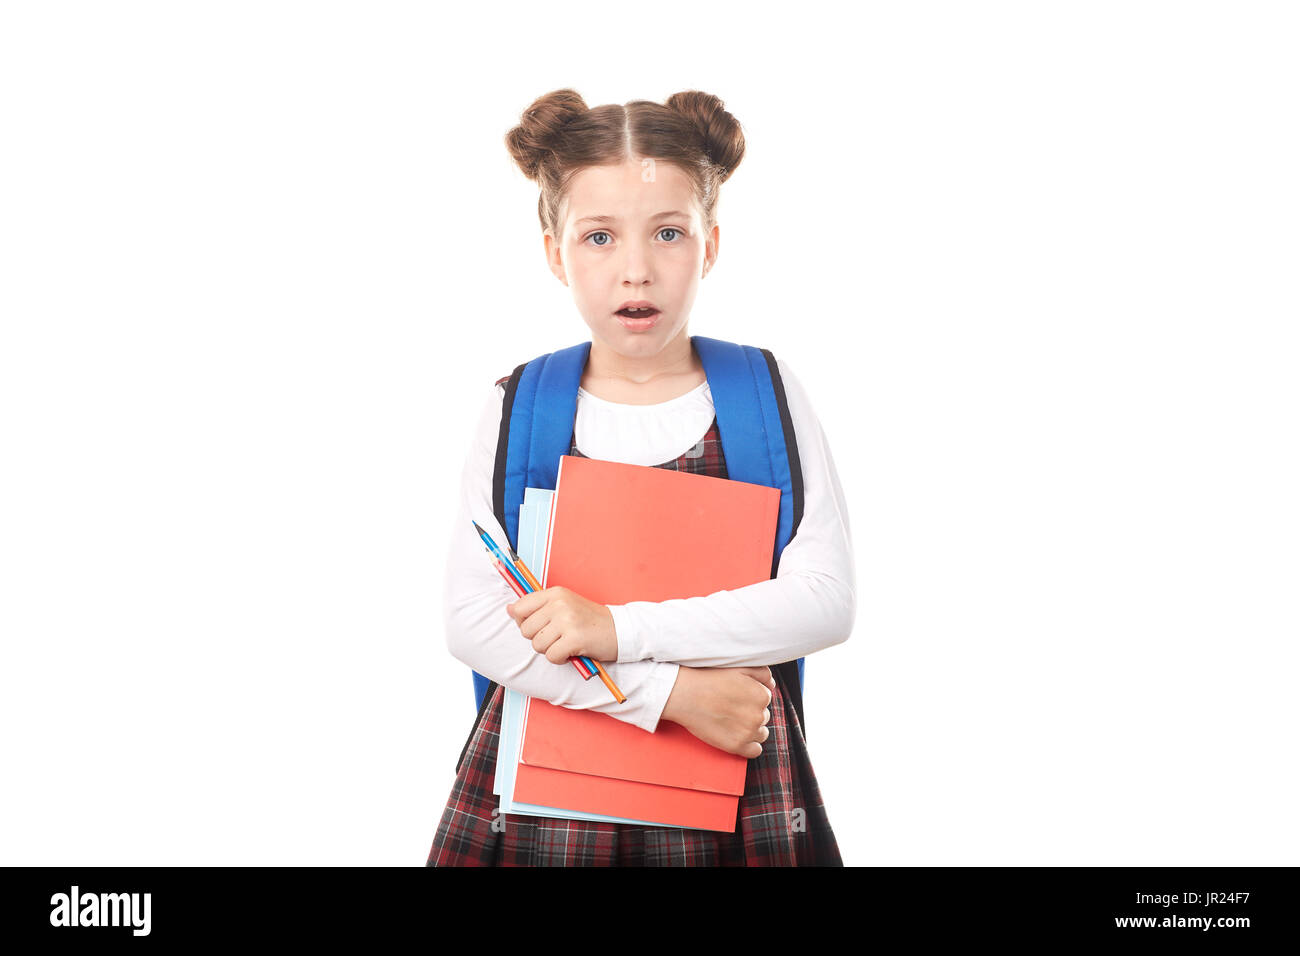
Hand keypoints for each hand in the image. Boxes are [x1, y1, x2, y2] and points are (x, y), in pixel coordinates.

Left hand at [506, 586, 618, 664]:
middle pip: (526, 630)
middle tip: (558, 637)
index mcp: (555, 593)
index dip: (524, 622)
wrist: (620, 629)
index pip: (520, 607)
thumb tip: (509, 609)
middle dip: (539, 639)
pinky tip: (572, 652)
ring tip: (566, 643)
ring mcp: (567, 620)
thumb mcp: (564, 605)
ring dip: (550, 650)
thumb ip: (537, 606)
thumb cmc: (589, 620)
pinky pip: (551, 656)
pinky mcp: (575, 638)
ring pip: (537, 645)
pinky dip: (560, 659)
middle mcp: (559, 603)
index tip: (540, 627)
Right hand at [660, 665, 775, 758]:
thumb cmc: (708, 677)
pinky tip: (736, 735)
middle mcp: (759, 715)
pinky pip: (755, 750)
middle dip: (750, 712)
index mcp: (762, 695)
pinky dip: (749, 745)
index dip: (750, 697)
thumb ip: (762, 673)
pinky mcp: (736, 746)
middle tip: (730, 706)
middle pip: (763, 717)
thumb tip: (772, 685)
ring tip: (731, 719)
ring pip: (760, 733)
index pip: (765, 699)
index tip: (735, 695)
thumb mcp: (739, 666)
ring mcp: (747, 732)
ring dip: (750, 728)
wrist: (683, 694)